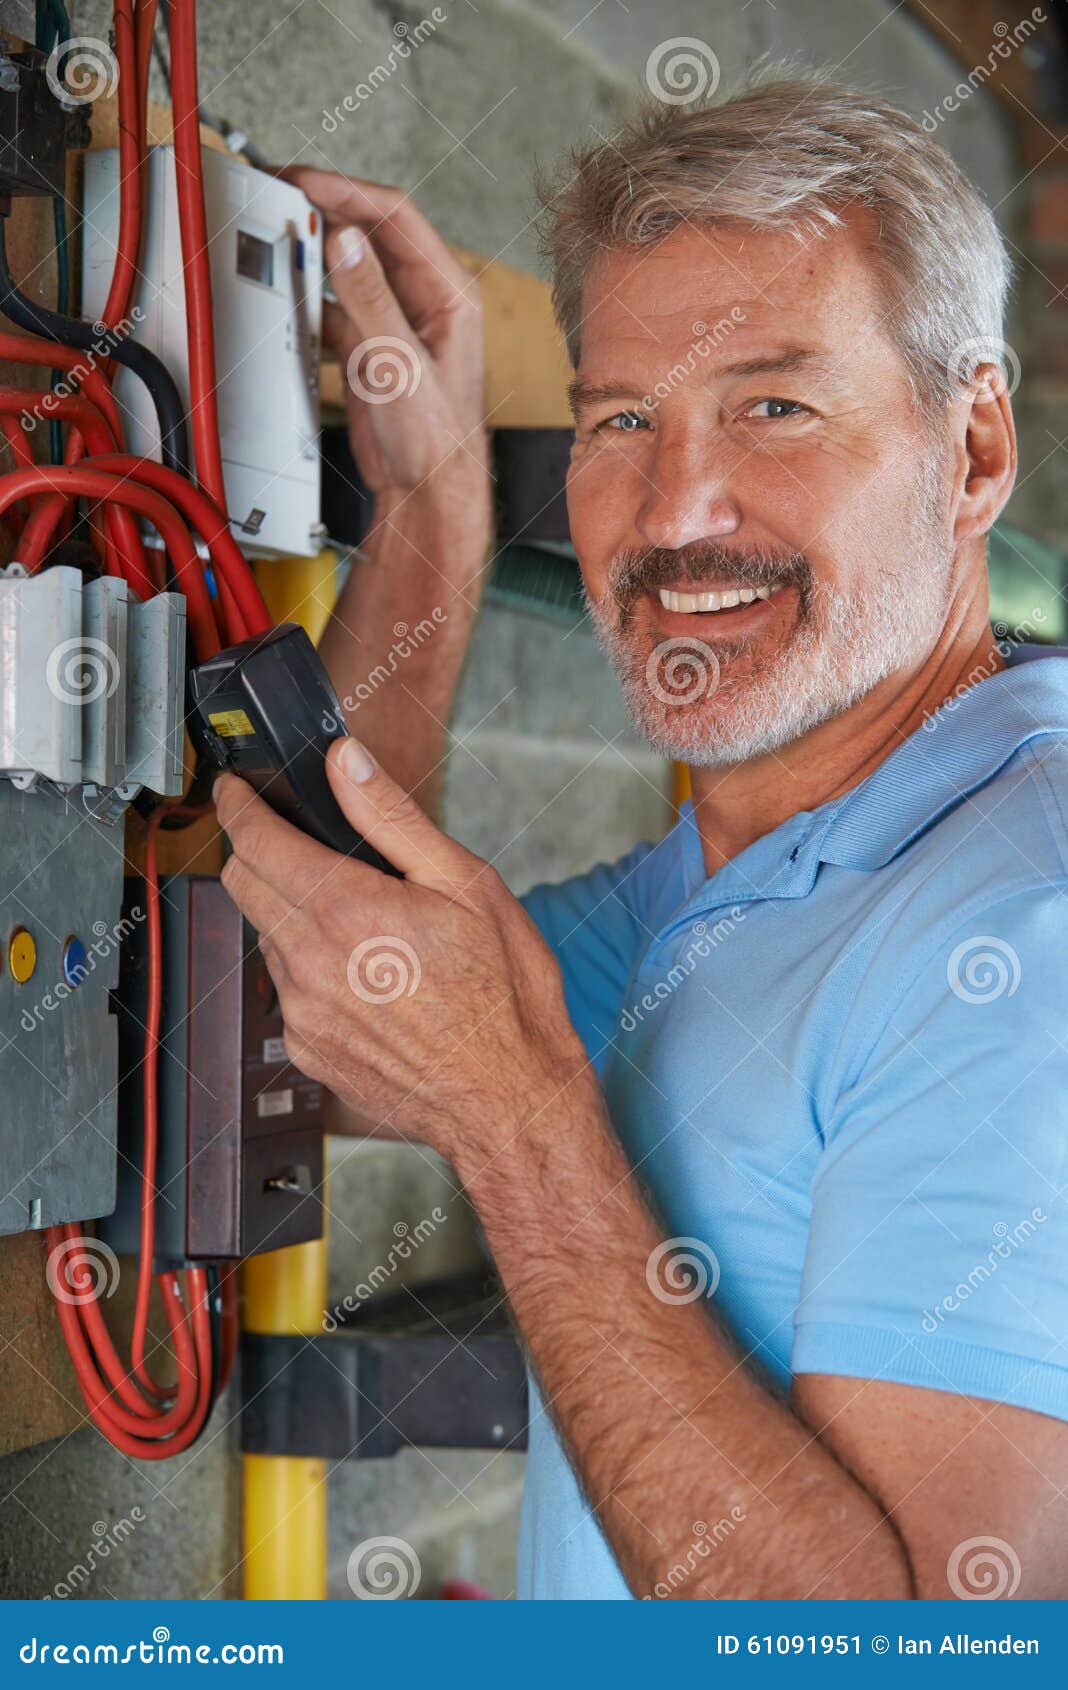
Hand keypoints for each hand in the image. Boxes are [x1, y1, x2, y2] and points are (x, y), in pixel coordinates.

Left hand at [212, 741, 584, 1157]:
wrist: (508, 1099)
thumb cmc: (503, 994)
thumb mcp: (466, 884)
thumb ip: (393, 818)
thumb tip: (347, 762)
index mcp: (347, 910)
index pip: (256, 841)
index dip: (238, 805)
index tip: (236, 790)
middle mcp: (310, 963)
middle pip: (243, 885)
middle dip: (254, 850)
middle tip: (289, 837)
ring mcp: (303, 1013)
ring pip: (266, 938)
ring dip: (289, 915)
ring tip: (356, 918)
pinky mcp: (307, 1050)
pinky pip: (288, 992)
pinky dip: (310, 970)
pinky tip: (365, 974)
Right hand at [279, 167, 489, 508]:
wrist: (427, 491)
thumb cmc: (436, 439)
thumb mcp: (399, 364)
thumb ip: (371, 301)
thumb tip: (346, 242)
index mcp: (449, 292)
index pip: (396, 216)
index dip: (347, 190)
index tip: (304, 180)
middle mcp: (425, 298)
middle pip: (369, 232)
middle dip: (324, 211)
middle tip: (279, 194)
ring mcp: (397, 319)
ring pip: (349, 267)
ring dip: (313, 254)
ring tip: (277, 238)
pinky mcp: (372, 344)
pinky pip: (336, 305)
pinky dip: (310, 299)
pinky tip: (289, 298)